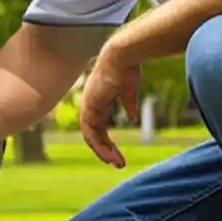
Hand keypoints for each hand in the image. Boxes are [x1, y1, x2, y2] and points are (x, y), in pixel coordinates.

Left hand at [79, 52, 138, 168]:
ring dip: (103, 152)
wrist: (121, 56)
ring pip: (91, 137)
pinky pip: (92, 133)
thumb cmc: (127, 68)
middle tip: (118, 164)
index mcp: (97, 100)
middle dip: (104, 151)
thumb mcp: (129, 90)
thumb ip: (128, 104)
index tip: (117, 152)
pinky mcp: (91, 107)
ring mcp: (88, 107)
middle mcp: (90, 105)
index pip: (97, 126)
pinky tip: (110, 155)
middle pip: (93, 135)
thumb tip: (133, 117)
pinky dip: (100, 146)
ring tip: (118, 164)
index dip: (106, 141)